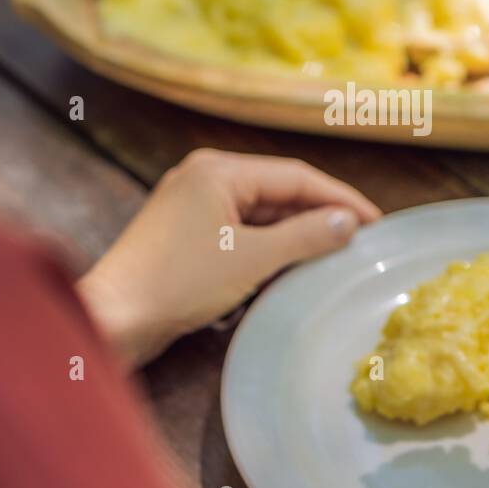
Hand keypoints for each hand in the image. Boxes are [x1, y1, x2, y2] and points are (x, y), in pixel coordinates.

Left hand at [78, 149, 380, 365]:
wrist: (113, 318)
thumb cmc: (178, 283)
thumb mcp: (252, 258)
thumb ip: (305, 236)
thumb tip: (347, 222)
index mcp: (218, 170)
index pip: (296, 176)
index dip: (340, 198)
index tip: (375, 222)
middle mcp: (204, 177)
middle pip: (278, 191)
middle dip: (318, 215)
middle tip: (359, 241)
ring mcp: (191, 206)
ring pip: (259, 213)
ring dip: (294, 234)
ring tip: (333, 255)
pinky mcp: (184, 235)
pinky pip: (239, 232)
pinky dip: (267, 247)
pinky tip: (290, 266)